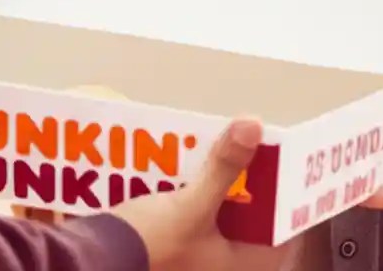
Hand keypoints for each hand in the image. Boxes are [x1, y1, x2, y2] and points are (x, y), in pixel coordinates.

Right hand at [112, 117, 294, 270]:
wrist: (96, 261)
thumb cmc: (153, 244)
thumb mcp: (192, 204)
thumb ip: (225, 167)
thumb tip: (252, 126)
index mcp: (244, 266)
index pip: (284, 230)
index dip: (286, 195)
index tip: (283, 162)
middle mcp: (228, 269)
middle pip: (253, 222)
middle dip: (250, 187)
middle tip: (251, 151)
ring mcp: (202, 264)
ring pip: (225, 222)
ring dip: (223, 192)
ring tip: (222, 156)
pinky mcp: (180, 256)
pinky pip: (201, 225)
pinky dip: (200, 202)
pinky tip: (191, 176)